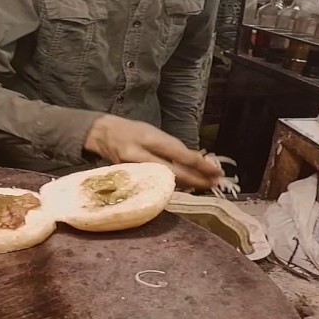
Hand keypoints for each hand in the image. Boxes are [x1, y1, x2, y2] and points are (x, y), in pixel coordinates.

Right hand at [84, 115, 223, 190]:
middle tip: (214, 184)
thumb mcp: (153, 132)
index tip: (216, 171)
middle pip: (173, 172)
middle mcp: (140, 155)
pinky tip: (183, 187)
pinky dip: (170, 185)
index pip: (179, 154)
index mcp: (148, 139)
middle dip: (196, 180)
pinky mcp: (130, 179)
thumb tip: (196, 159)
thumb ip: (172, 147)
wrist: (102, 135)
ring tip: (204, 185)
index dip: (199, 165)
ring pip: (164, 180)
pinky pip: (154, 184)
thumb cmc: (131, 131)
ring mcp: (133, 169)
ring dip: (187, 184)